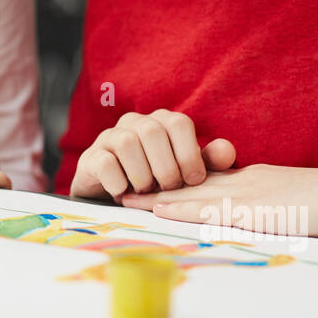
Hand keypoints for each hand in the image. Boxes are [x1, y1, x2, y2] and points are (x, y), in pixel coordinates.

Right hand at [71, 110, 235, 200]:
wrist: (116, 195)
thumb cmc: (158, 181)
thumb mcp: (186, 173)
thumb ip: (207, 162)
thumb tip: (226, 151)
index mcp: (161, 122)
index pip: (179, 123)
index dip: (189, 153)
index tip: (193, 180)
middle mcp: (135, 122)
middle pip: (153, 131)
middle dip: (166, 167)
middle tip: (168, 189)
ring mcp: (110, 137)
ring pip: (127, 143)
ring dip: (142, 174)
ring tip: (146, 191)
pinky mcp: (91, 157)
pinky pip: (105, 163)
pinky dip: (119, 183)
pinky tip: (124, 193)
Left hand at [120, 163, 317, 241]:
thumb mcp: (301, 204)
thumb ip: (278, 209)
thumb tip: (265, 222)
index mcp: (258, 180)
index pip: (209, 183)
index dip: (178, 187)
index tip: (152, 189)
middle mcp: (247, 182)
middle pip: (192, 185)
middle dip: (157, 189)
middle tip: (124, 189)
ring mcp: (251, 193)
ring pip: (194, 194)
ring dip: (159, 197)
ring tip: (127, 199)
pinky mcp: (258, 209)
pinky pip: (211, 208)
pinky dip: (183, 209)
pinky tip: (161, 209)